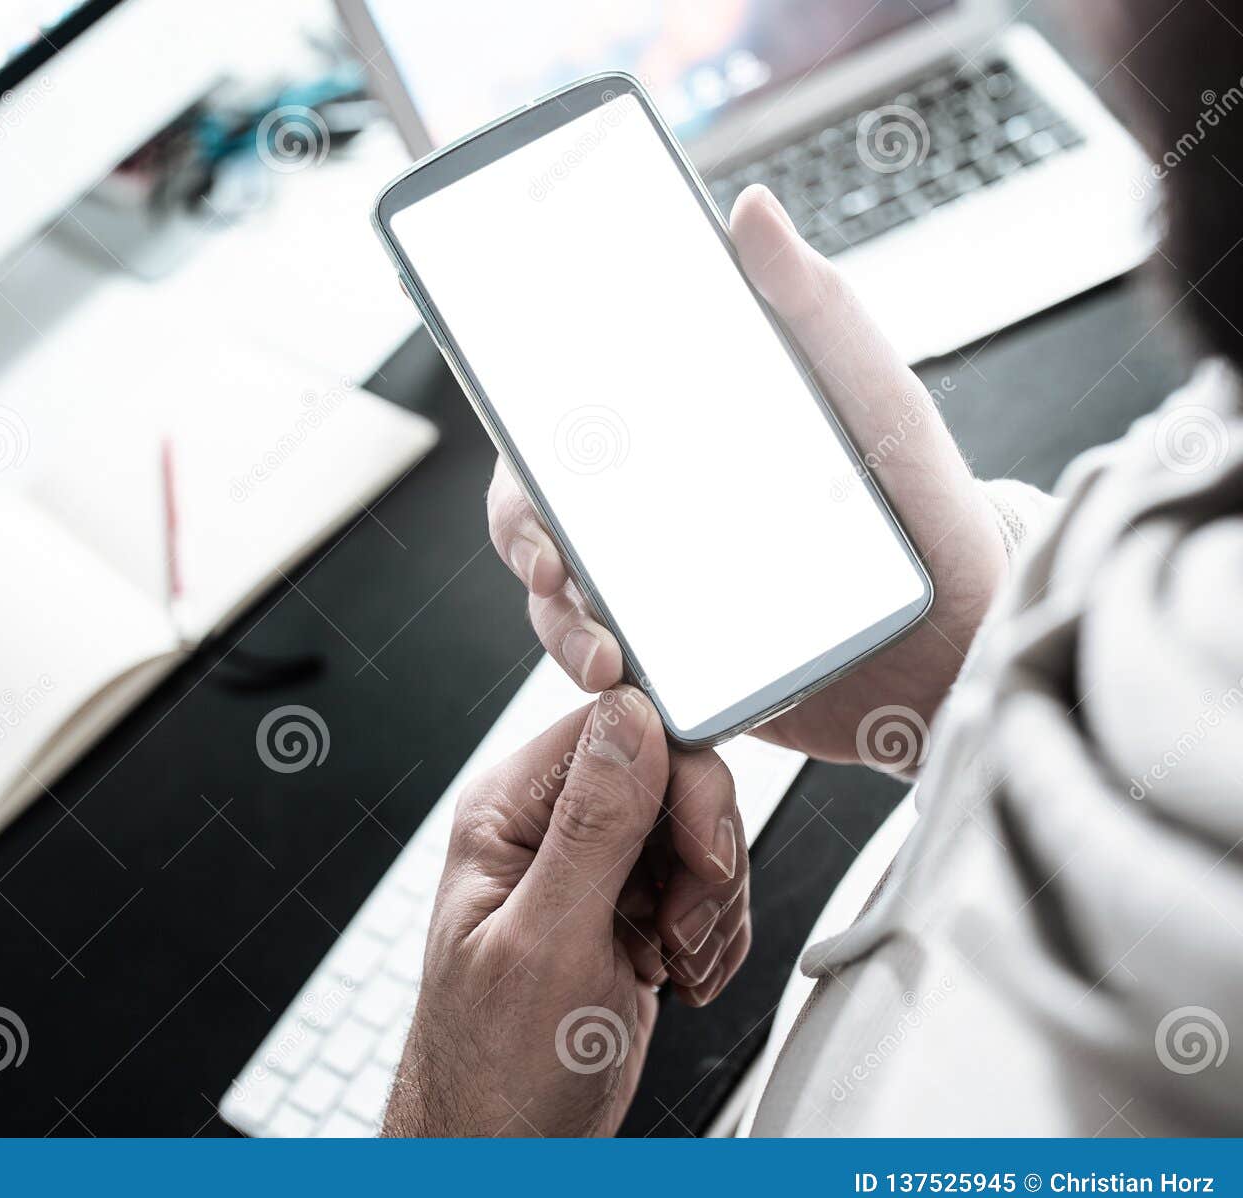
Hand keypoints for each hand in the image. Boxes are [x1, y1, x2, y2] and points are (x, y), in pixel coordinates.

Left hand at [382, 687, 749, 1137]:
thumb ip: (593, 825)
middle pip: (674, 780)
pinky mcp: (628, 912)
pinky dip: (713, 937)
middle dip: (703, 860)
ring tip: (672, 963)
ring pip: (698, 836)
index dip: (681, 781)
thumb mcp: (546, 942)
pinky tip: (679, 977)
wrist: (509, 1151)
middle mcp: (548, 830)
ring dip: (711, 907)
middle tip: (683, 927)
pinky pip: (703, 888)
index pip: (620, 730)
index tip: (701, 854)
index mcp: (509, 811)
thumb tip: (629, 715)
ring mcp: (592, 872)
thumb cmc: (494, 1067)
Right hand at [486, 185, 1008, 766]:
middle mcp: (664, 519)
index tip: (526, 472)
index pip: (575, 434)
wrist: (973, 653)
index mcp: (690, 449)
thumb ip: (821, 311)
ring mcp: (671, 598)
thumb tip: (753, 208)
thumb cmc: (932, 513)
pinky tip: (628, 687)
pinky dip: (604, 684)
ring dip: (560, 628)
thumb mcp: (881, 404)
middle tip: (553, 567)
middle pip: (549, 520)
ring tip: (608, 657)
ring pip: (565, 605)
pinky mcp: (688, 672)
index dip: (528, 451)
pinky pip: (615, 678)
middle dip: (527, 544)